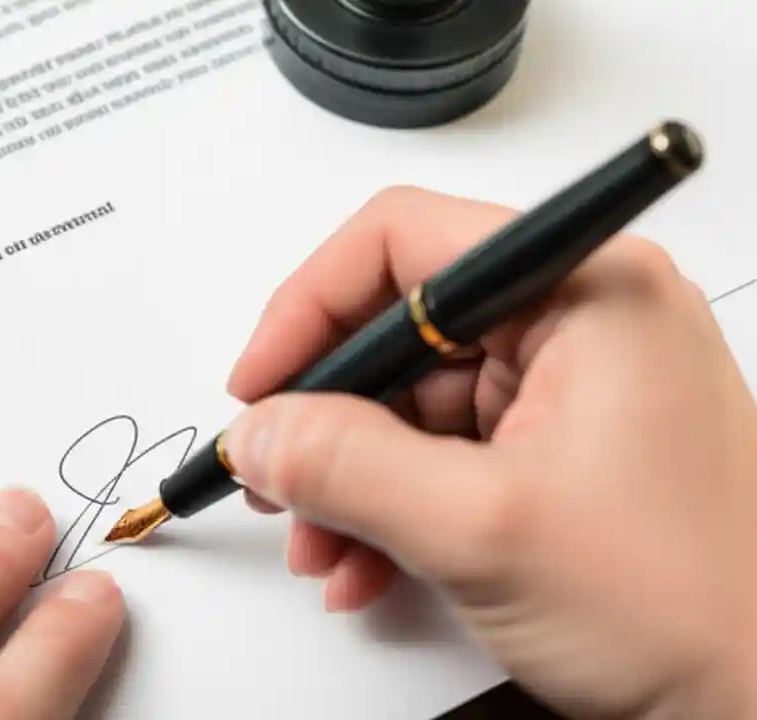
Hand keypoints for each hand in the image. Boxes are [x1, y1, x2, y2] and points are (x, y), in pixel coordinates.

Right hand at [223, 187, 756, 718]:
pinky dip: (392, 502)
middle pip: (399, 327)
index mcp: (586, 289)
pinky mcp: (563, 443)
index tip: (260, 384)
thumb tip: (259, 432)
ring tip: (323, 543)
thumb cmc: (693, 607)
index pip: (401, 241)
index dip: (307, 308)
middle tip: (278, 474)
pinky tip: (366, 562)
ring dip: (350, 475)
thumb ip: (344, 466)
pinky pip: (444, 449)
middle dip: (326, 416)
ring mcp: (574, 384)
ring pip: (412, 399)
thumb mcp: (481, 528)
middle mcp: (582, 319)